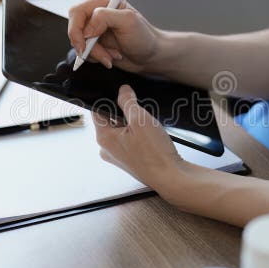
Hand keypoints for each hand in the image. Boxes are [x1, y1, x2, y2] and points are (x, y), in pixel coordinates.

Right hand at [68, 0, 162, 71]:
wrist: (150, 56)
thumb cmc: (144, 37)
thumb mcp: (128, 21)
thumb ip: (104, 17)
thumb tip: (86, 28)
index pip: (77, 11)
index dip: (77, 30)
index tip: (86, 45)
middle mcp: (96, 10)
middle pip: (75, 27)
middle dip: (87, 46)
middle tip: (102, 55)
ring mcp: (94, 27)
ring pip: (78, 42)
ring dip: (94, 53)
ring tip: (112, 55)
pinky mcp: (94, 41)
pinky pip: (83, 51)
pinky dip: (95, 58)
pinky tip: (110, 56)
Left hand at [94, 85, 187, 199]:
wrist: (171, 177)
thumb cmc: (155, 153)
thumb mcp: (140, 119)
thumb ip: (128, 101)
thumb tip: (122, 91)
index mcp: (103, 138)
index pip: (97, 110)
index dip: (110, 98)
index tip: (123, 94)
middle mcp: (107, 149)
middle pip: (111, 119)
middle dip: (126, 112)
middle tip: (141, 114)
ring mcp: (118, 156)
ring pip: (122, 129)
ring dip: (135, 124)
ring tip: (149, 127)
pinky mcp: (130, 160)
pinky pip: (130, 140)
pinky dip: (140, 135)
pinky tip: (152, 136)